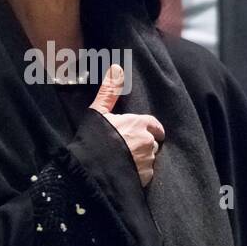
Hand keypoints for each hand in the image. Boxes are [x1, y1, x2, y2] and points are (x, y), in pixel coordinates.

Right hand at [90, 64, 163, 187]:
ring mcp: (147, 161)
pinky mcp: (144, 178)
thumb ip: (109, 91)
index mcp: (139, 124)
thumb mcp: (98, 112)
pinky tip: (126, 173)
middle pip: (152, 143)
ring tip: (126, 162)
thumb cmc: (94, 138)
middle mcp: (147, 142)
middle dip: (144, 145)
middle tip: (129, 148)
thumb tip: (116, 67)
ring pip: (149, 159)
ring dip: (141, 159)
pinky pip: (146, 174)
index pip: (154, 125)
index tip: (151, 132)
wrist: (92, 169)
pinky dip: (139, 174)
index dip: (152, 129)